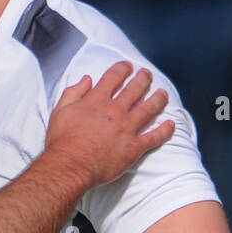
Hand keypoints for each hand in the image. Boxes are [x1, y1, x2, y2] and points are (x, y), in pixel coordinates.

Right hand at [46, 61, 173, 189]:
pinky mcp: (134, 147)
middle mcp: (116, 110)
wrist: (71, 166)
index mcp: (97, 100)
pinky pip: (154, 137)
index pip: (114, 77)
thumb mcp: (60, 111)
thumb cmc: (62, 141)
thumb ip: (73, 92)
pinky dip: (165, 130)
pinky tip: (171, 125)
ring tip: (163, 93)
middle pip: (135, 89)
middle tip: (147, 75)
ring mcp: (127, 128)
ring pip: (149, 109)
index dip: (122, 69)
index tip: (127, 66)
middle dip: (143, 79)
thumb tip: (86, 79)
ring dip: (158, 99)